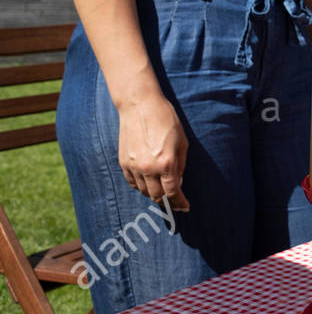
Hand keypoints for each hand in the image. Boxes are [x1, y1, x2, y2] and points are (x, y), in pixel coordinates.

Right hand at [116, 92, 189, 210]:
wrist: (140, 106)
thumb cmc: (166, 121)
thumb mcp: (182, 142)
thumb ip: (181, 165)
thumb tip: (178, 182)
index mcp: (167, 163)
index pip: (173, 192)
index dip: (180, 202)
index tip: (185, 207)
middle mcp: (148, 168)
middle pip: (157, 196)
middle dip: (167, 199)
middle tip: (174, 198)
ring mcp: (133, 166)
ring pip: (143, 191)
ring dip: (153, 192)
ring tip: (161, 187)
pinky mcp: (123, 162)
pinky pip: (132, 182)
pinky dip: (140, 185)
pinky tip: (147, 180)